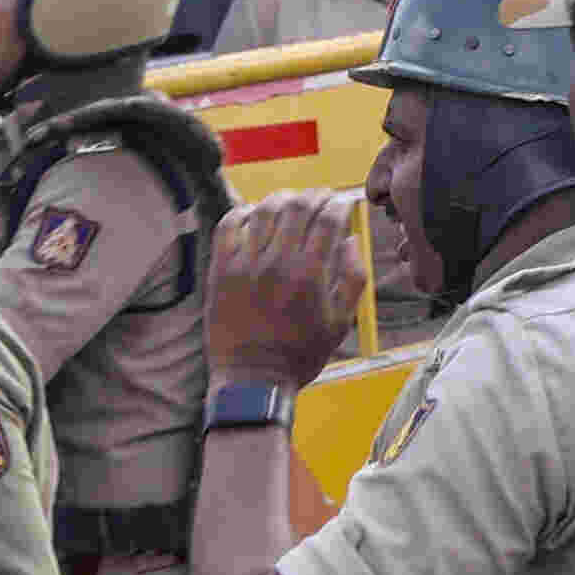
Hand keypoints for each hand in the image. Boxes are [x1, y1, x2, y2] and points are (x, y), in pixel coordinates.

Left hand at [209, 190, 366, 387]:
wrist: (253, 378)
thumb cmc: (300, 354)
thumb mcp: (341, 322)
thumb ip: (353, 279)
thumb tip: (350, 241)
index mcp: (310, 274)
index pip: (327, 219)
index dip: (338, 204)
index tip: (342, 203)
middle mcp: (277, 262)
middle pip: (297, 207)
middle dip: (313, 196)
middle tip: (319, 197)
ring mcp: (245, 264)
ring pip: (264, 210)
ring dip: (281, 199)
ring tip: (289, 202)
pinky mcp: (220, 270)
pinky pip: (228, 226)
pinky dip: (242, 212)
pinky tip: (253, 215)